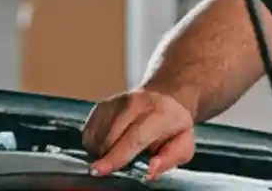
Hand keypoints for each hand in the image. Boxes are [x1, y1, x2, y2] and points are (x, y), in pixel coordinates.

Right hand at [81, 88, 195, 179]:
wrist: (165, 100)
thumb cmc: (172, 127)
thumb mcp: (182, 144)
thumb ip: (169, 158)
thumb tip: (150, 170)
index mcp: (161, 113)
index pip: (134, 138)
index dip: (116, 157)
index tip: (100, 171)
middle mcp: (137, 102)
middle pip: (110, 138)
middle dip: (107, 158)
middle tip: (116, 166)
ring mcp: (117, 102)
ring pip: (97, 137)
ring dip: (102, 152)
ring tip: (119, 151)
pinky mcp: (102, 105)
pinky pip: (88, 133)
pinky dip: (95, 144)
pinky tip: (111, 143)